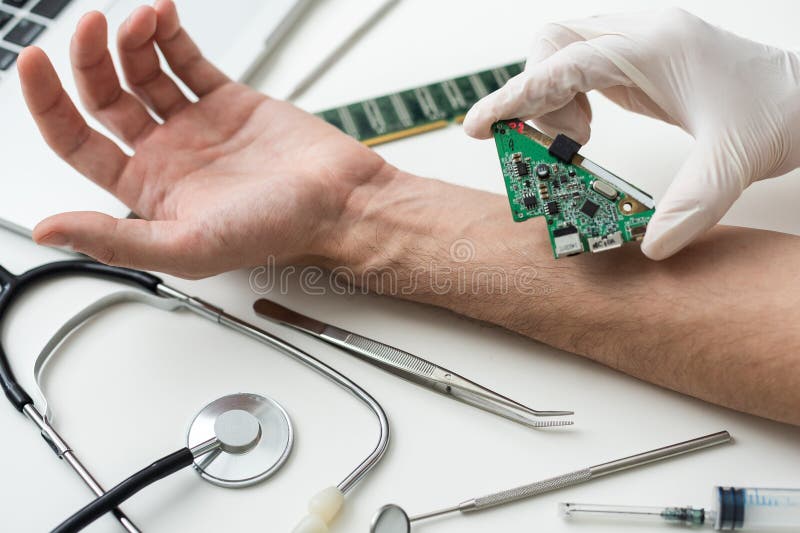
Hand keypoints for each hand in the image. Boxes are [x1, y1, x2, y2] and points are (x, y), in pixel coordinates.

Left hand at [19, 0, 385, 277]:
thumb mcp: (188, 247)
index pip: (77, 141)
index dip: (47, 103)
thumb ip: (118, 241)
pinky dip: (171, 35)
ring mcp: (197, 125)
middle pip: (105, 98)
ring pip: (144, 72)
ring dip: (131, 40)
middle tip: (90, 26)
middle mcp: (167, 156)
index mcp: (148, 190)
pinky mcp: (229, 101)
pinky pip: (189, 61)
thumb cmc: (276, 231)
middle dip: (88, 58)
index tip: (33, 65)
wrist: (339, 201)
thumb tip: (51, 231)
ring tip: (141, 19)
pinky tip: (163, 16)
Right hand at [463, 8, 799, 259]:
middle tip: (549, 143)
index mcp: (653, 48)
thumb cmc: (778, 110)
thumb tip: (650, 243)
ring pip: (561, 56)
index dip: (516, 95)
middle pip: (551, 46)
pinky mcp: (638, 65)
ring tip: (574, 141)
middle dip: (535, 95)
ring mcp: (637, 49)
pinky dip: (567, 101)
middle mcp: (639, 39)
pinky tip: (586, 130)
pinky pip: (580, 72)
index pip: (562, 64)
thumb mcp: (735, 162)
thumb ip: (691, 206)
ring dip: (551, 101)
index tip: (481, 123)